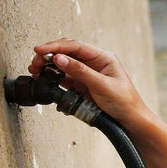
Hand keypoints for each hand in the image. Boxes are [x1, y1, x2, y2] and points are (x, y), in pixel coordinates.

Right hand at [30, 39, 152, 126]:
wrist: (130, 121)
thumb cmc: (125, 102)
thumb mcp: (103, 85)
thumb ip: (80, 72)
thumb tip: (59, 59)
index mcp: (103, 57)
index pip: (76, 46)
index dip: (56, 46)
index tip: (40, 50)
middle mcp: (94, 63)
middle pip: (66, 53)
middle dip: (49, 55)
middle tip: (35, 63)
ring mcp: (86, 74)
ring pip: (62, 65)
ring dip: (48, 67)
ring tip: (36, 71)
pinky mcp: (81, 85)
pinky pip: (63, 78)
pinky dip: (53, 77)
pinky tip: (45, 79)